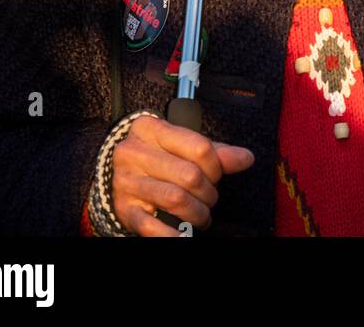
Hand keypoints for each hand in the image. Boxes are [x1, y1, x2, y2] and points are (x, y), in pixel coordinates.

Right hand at [111, 113, 254, 235]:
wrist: (117, 173)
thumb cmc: (158, 156)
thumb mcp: (181, 145)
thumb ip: (214, 151)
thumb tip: (246, 158)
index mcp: (151, 129)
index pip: (199, 147)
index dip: (216, 167)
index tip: (216, 176)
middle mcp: (134, 153)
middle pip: (189, 175)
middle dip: (208, 193)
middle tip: (210, 200)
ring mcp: (127, 182)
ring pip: (176, 199)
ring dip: (197, 214)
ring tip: (202, 217)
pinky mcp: (125, 209)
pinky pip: (152, 226)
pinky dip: (172, 235)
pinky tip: (184, 236)